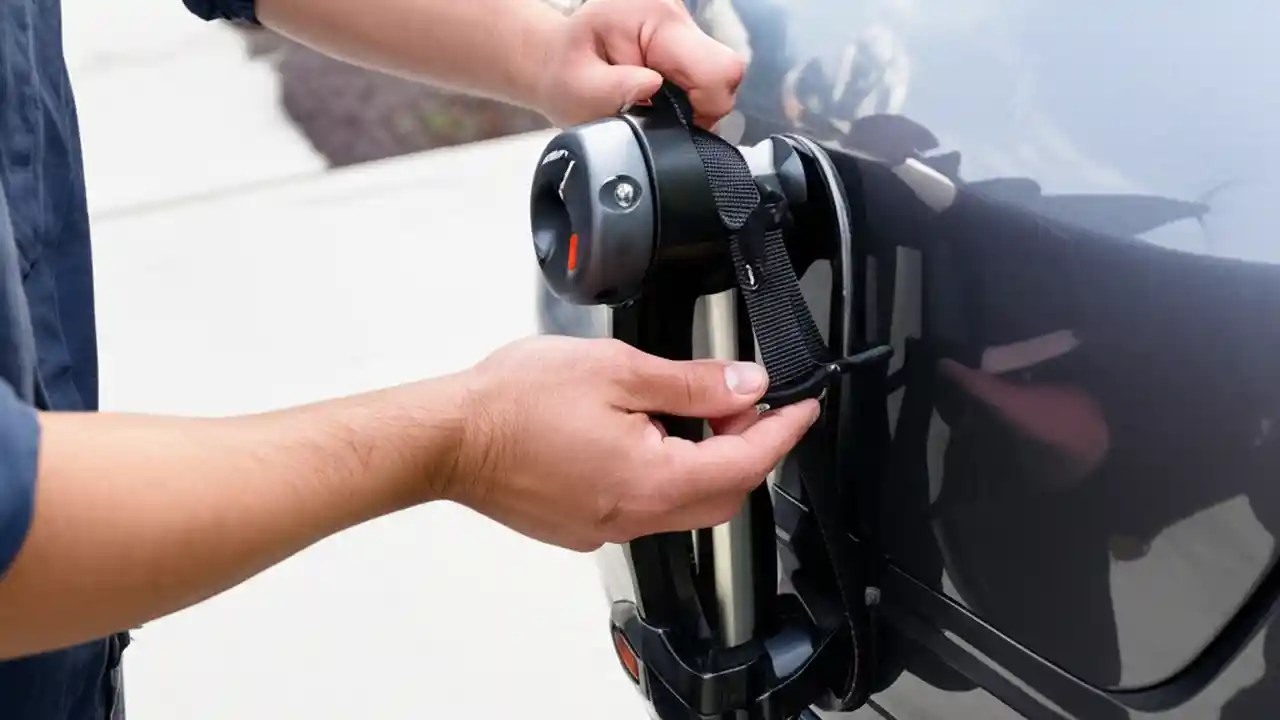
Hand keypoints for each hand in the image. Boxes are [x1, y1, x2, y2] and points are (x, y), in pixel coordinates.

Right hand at [447, 336, 818, 550]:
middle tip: (742, 403)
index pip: (746, 463)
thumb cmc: (515, 403)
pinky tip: (642, 436)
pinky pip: (644, 509)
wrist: (449, 438)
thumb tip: (744, 387)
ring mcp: (607, 527)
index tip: (802, 407)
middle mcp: (634, 517)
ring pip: (683, 504)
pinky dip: (663, 475)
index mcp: (651, 479)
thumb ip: (692, 383)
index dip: (783, 432)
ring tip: (688, 412)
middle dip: (747, 449)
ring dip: (703, 462)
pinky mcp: (582, 526)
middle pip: (722, 494)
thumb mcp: (618, 370)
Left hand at [531, 0, 745, 128]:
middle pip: (725, 73)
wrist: (556, 59)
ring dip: (689, 102)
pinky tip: (657, 97)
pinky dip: (685, 96)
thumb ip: (613, 90)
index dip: (704, 105)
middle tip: (656, 114)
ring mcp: (683, 24)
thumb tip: (652, 88)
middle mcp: (675, 12)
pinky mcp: (685, 39)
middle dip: (696, 106)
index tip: (671, 119)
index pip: (717, 67)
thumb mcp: (577, 88)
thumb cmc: (564, 73)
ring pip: (718, 77)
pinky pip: (705, 76)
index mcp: (653, 16)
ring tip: (650, 104)